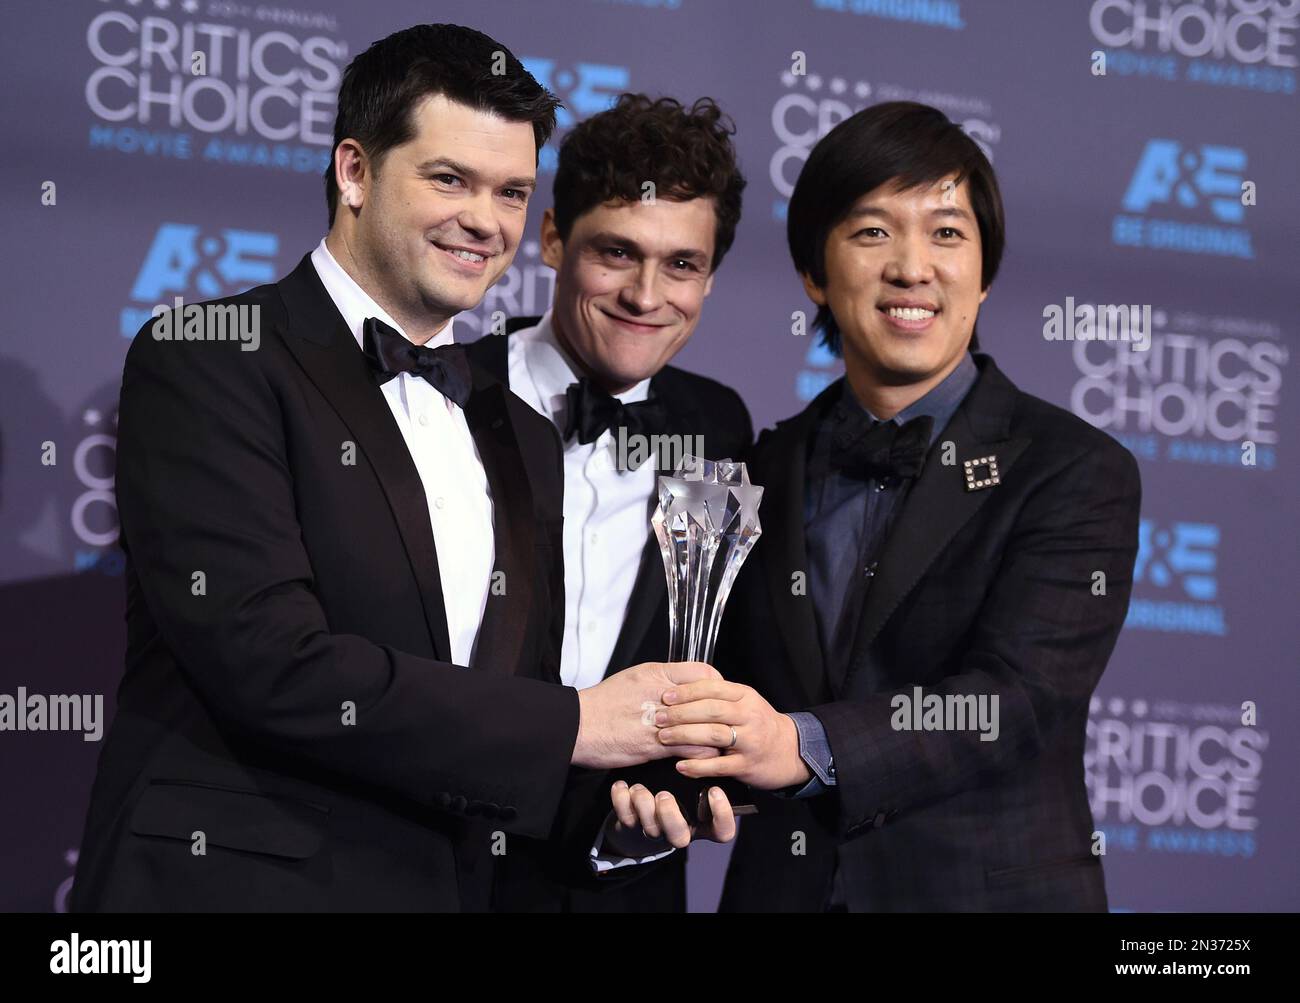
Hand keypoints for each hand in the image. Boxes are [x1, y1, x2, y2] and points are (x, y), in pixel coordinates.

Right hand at [572, 661, 721, 768]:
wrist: (576, 726)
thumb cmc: (601, 705)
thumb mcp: (632, 680)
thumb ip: (659, 681)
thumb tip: (680, 687)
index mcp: (657, 674)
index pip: (705, 674)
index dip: (717, 688)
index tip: (718, 700)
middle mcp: (662, 693)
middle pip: (710, 699)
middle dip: (722, 713)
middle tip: (726, 724)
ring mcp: (659, 719)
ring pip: (706, 725)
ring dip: (715, 736)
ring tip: (718, 743)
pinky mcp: (654, 745)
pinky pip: (692, 749)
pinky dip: (702, 755)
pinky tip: (702, 758)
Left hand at [608, 781, 736, 850]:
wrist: (638, 812)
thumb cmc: (677, 790)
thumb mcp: (693, 784)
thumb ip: (702, 772)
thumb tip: (711, 746)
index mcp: (701, 822)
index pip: (722, 831)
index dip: (722, 815)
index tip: (714, 790)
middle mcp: (678, 829)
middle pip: (680, 838)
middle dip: (669, 816)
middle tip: (663, 795)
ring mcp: (654, 830)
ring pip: (651, 829)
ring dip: (643, 806)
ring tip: (638, 788)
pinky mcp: (631, 826)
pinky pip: (625, 819)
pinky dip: (621, 800)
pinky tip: (620, 785)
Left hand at [656, 679, 811, 789]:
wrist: (790, 751)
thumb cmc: (759, 725)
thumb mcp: (745, 702)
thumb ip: (719, 695)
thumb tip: (681, 688)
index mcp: (745, 696)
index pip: (713, 688)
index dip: (686, 691)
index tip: (665, 696)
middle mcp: (749, 715)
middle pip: (711, 710)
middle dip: (681, 713)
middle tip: (658, 717)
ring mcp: (750, 741)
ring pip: (714, 735)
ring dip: (685, 736)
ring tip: (664, 738)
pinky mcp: (748, 765)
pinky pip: (719, 765)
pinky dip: (698, 766)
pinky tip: (681, 765)